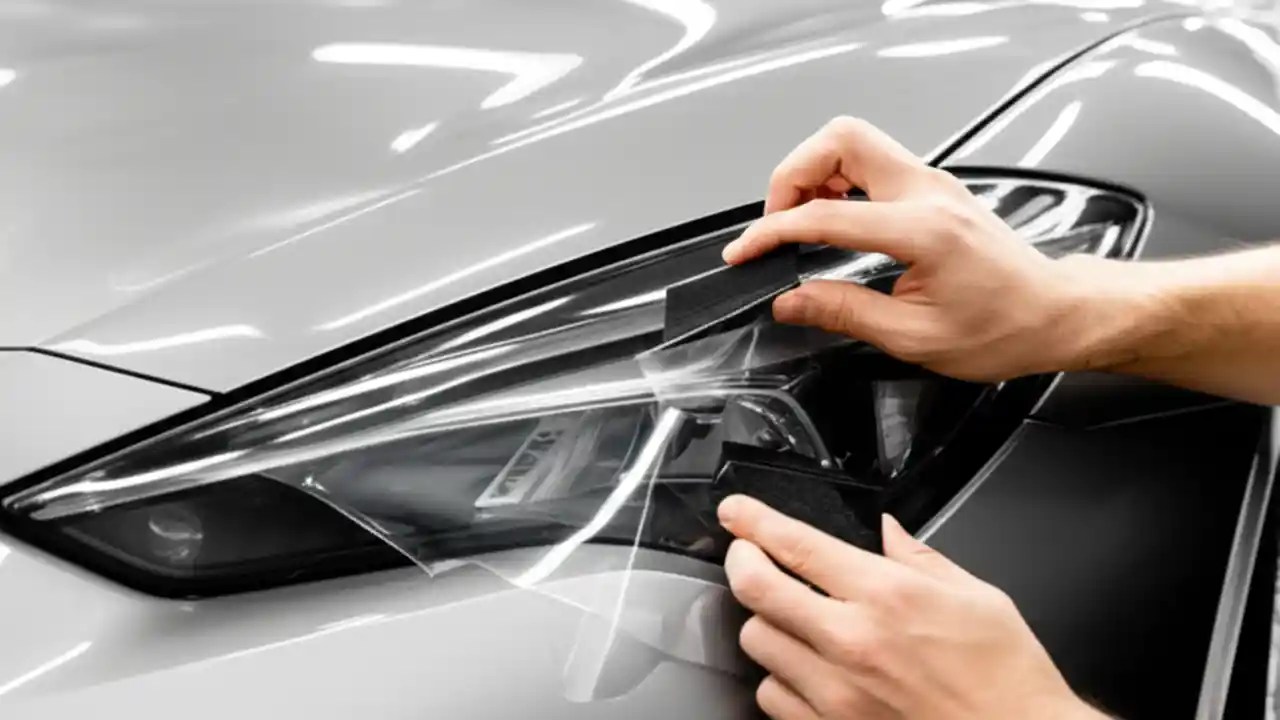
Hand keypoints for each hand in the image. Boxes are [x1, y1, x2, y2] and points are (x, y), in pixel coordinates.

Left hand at [718, 495, 1105, 719]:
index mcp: (888, 596)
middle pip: (756, 589)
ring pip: (757, 641)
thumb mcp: (978, 598)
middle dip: (742, 561)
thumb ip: (921, 558)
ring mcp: (835, 692)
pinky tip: (805, 669)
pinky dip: (779, 677)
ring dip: (767, 622)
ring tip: (792, 618)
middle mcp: (852, 641)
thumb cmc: (1007, 680)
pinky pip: (772, 695)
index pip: (795, 544)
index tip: (736, 511)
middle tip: (748, 554)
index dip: (753, 520)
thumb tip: (887, 531)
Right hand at [720, 116, 1105, 381]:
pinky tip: (830, 216)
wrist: (1054, 314)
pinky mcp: (931, 188)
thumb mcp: (914, 338)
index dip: (774, 231)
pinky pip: (871, 161)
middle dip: (793, 174)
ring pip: (854, 140)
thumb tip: (791, 302)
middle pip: (841, 138)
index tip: (746, 251)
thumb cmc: (1004, 328)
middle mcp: (928, 192)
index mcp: (923, 230)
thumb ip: (844, 313)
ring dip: (813, 172)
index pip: (826, 214)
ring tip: (799, 220)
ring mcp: (932, 183)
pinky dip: (836, 179)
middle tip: (777, 221)